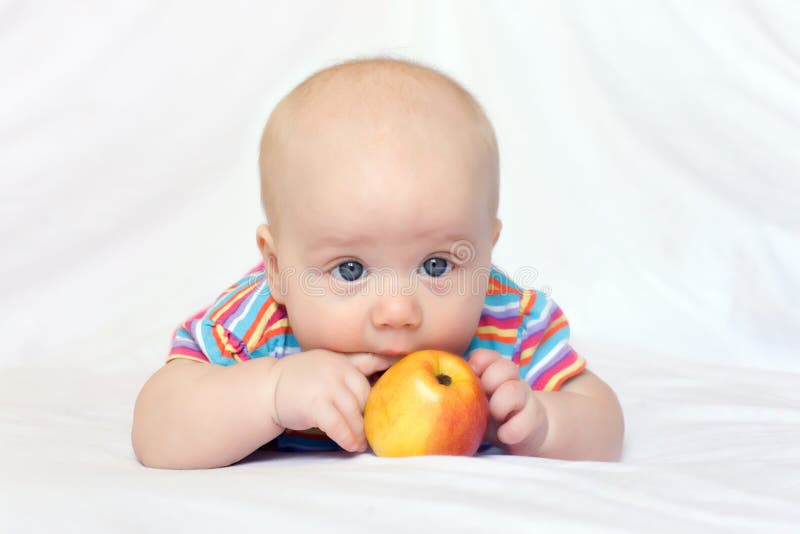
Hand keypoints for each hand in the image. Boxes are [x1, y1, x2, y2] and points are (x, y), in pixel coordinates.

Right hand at [265, 349, 394, 452]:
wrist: (268, 388)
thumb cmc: (300, 380)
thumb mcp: (325, 364)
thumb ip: (349, 371)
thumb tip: (376, 391)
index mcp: (342, 359)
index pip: (372, 360)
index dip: (392, 363)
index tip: (413, 367)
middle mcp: (337, 369)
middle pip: (366, 395)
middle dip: (370, 414)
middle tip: (375, 429)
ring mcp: (327, 386)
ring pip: (355, 413)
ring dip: (361, 432)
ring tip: (363, 443)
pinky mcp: (316, 404)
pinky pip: (339, 426)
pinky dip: (348, 438)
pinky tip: (352, 446)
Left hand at [468, 349, 547, 453]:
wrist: (524, 435)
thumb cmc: (489, 416)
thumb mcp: (474, 401)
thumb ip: (458, 390)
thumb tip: (431, 385)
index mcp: (495, 373)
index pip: (487, 357)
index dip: (479, 362)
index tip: (472, 376)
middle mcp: (513, 382)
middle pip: (505, 367)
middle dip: (490, 381)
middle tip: (482, 400)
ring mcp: (525, 401)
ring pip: (515, 391)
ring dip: (499, 406)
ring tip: (494, 418)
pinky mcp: (533, 423)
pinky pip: (521, 424)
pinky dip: (509, 431)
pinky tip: (502, 436)